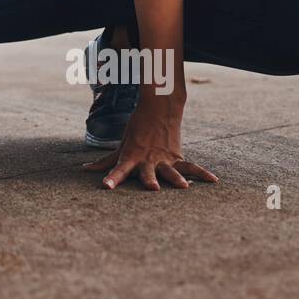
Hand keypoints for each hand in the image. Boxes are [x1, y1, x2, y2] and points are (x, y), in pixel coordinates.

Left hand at [82, 96, 218, 191]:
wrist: (158, 110)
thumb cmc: (136, 132)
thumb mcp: (120, 146)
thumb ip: (105, 161)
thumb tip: (85, 170)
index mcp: (131, 157)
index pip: (118, 170)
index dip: (112, 178)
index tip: (106, 186)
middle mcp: (147, 160)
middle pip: (147, 172)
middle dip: (149, 180)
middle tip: (153, 188)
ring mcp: (164, 159)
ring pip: (170, 170)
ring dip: (176, 178)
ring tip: (183, 187)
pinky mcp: (178, 157)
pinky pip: (191, 166)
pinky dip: (202, 173)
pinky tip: (214, 181)